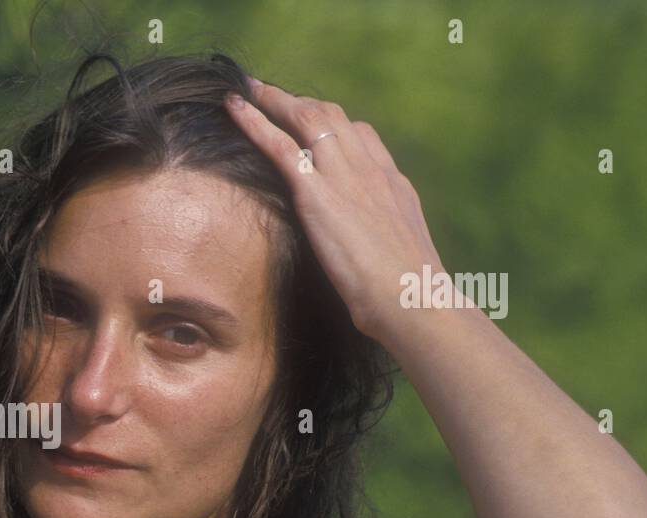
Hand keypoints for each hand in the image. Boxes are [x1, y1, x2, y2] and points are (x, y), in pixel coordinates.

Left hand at [225, 78, 444, 338]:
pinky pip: (279, 146)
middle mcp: (370, 169)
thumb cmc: (408, 295)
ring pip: (306, 119)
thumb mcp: (400, 258)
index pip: (363, 136)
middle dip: (300, 102)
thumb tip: (370, 256)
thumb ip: (382, 243)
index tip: (311, 118)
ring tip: (248, 90)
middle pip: (333, 118)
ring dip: (274, 99)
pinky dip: (253, 122)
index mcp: (391, 184)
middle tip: (270, 93)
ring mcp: (344, 177)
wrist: (412, 299)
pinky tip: (234, 108)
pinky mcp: (317, 193)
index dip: (333, 124)